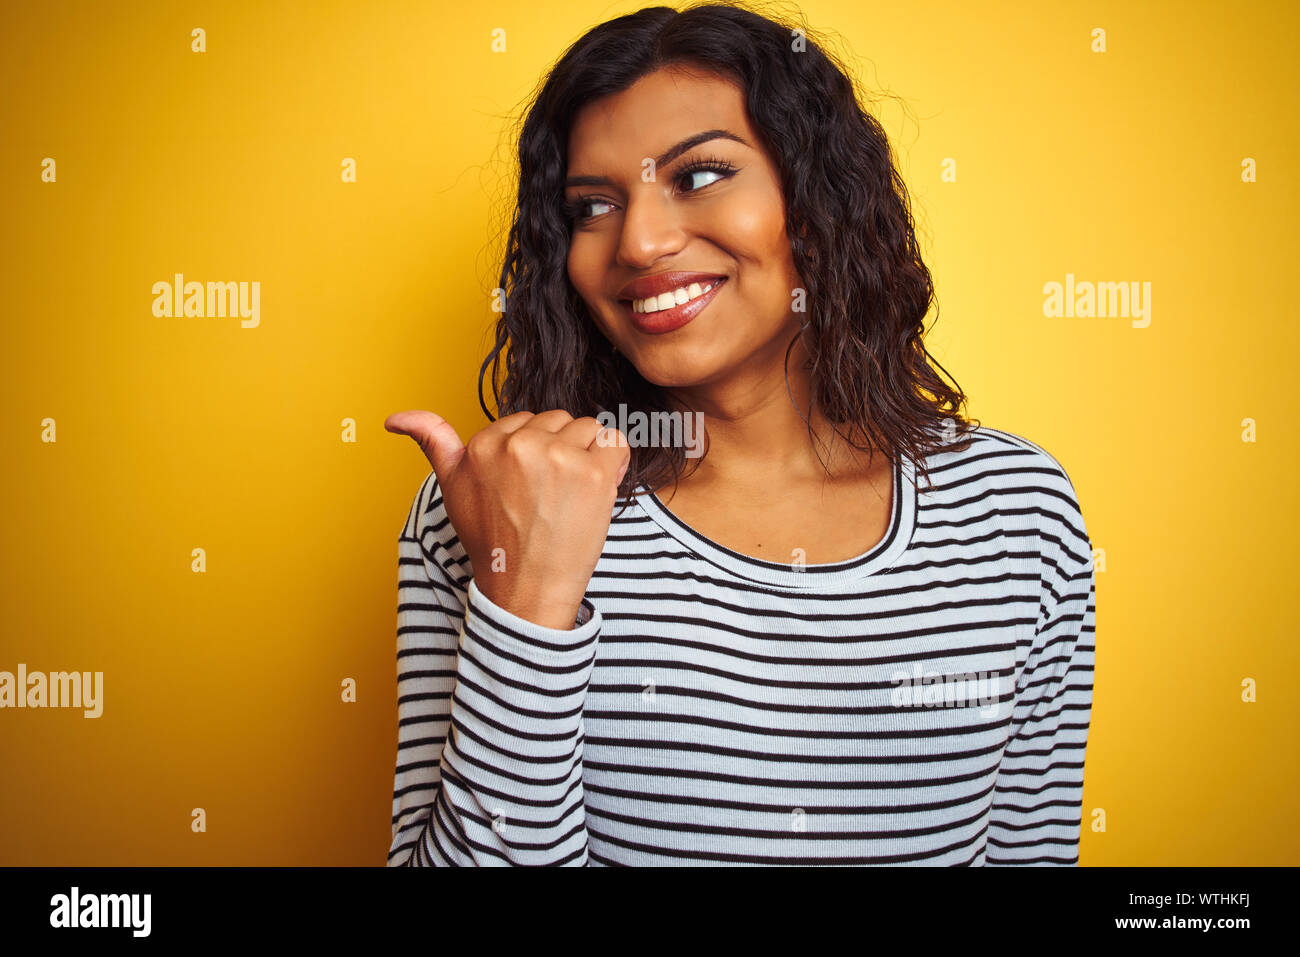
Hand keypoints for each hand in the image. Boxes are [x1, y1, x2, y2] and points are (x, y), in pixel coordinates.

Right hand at [385, 409, 628, 629]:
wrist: (524, 589)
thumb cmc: (493, 541)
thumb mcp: (452, 488)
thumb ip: (432, 442)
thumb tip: (393, 419)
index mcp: (484, 444)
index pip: (527, 421)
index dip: (537, 452)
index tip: (531, 487)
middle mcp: (518, 444)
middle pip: (559, 421)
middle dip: (562, 451)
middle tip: (552, 495)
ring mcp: (557, 457)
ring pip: (588, 428)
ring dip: (589, 456)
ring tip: (574, 495)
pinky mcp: (592, 472)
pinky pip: (616, 443)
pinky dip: (616, 463)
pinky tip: (598, 490)